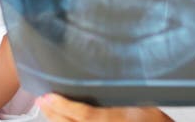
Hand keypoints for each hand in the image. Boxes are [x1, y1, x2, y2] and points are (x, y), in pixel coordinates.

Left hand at [36, 93, 171, 121]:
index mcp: (111, 120)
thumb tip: (103, 77)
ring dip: (56, 120)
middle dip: (53, 113)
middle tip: (42, 100)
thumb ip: (117, 93)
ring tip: (46, 109)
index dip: (63, 106)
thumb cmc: (152, 120)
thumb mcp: (139, 101)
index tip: (49, 96)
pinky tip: (60, 120)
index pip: (82, 115)